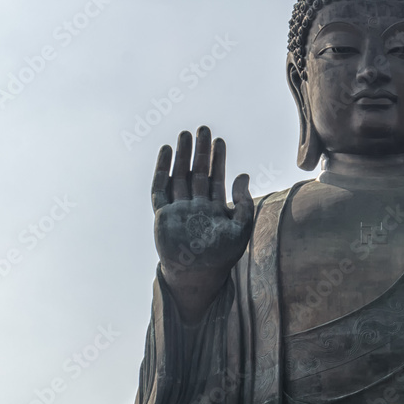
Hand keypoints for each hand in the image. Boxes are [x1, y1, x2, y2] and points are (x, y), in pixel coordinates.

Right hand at [152, 126, 253, 317]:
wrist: (198, 275)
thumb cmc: (222, 256)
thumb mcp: (241, 228)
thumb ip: (244, 202)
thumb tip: (243, 174)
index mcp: (213, 208)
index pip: (215, 177)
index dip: (217, 159)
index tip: (219, 141)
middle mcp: (195, 205)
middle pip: (196, 172)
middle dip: (200, 151)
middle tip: (202, 129)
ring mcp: (178, 209)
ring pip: (179, 176)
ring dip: (182, 156)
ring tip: (184, 134)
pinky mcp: (163, 214)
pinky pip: (160, 188)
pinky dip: (162, 170)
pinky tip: (166, 152)